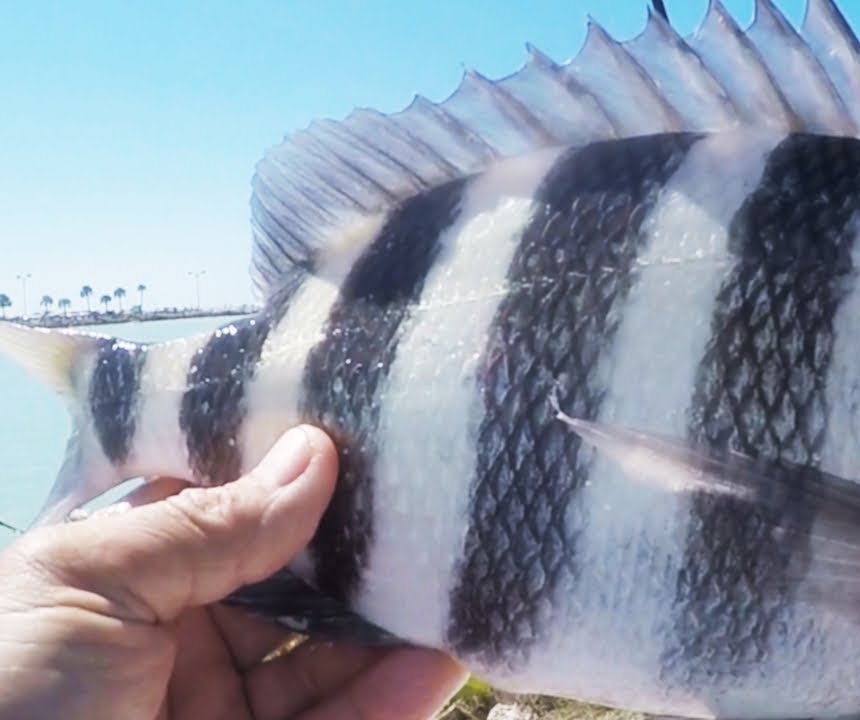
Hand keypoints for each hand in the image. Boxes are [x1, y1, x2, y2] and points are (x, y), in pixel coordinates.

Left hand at [0, 426, 467, 718]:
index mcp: (129, 581)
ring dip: (395, 624)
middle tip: (436, 512)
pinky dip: (397, 695)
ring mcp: (224, 709)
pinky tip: (441, 658)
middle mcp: (183, 642)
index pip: (234, 513)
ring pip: (331, 658)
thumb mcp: (87, 583)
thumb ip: (209, 522)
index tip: (371, 438)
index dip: (298, 478)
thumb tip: (314, 452)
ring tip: (459, 580)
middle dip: (362, 552)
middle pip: (297, 586)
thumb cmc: (9, 688)